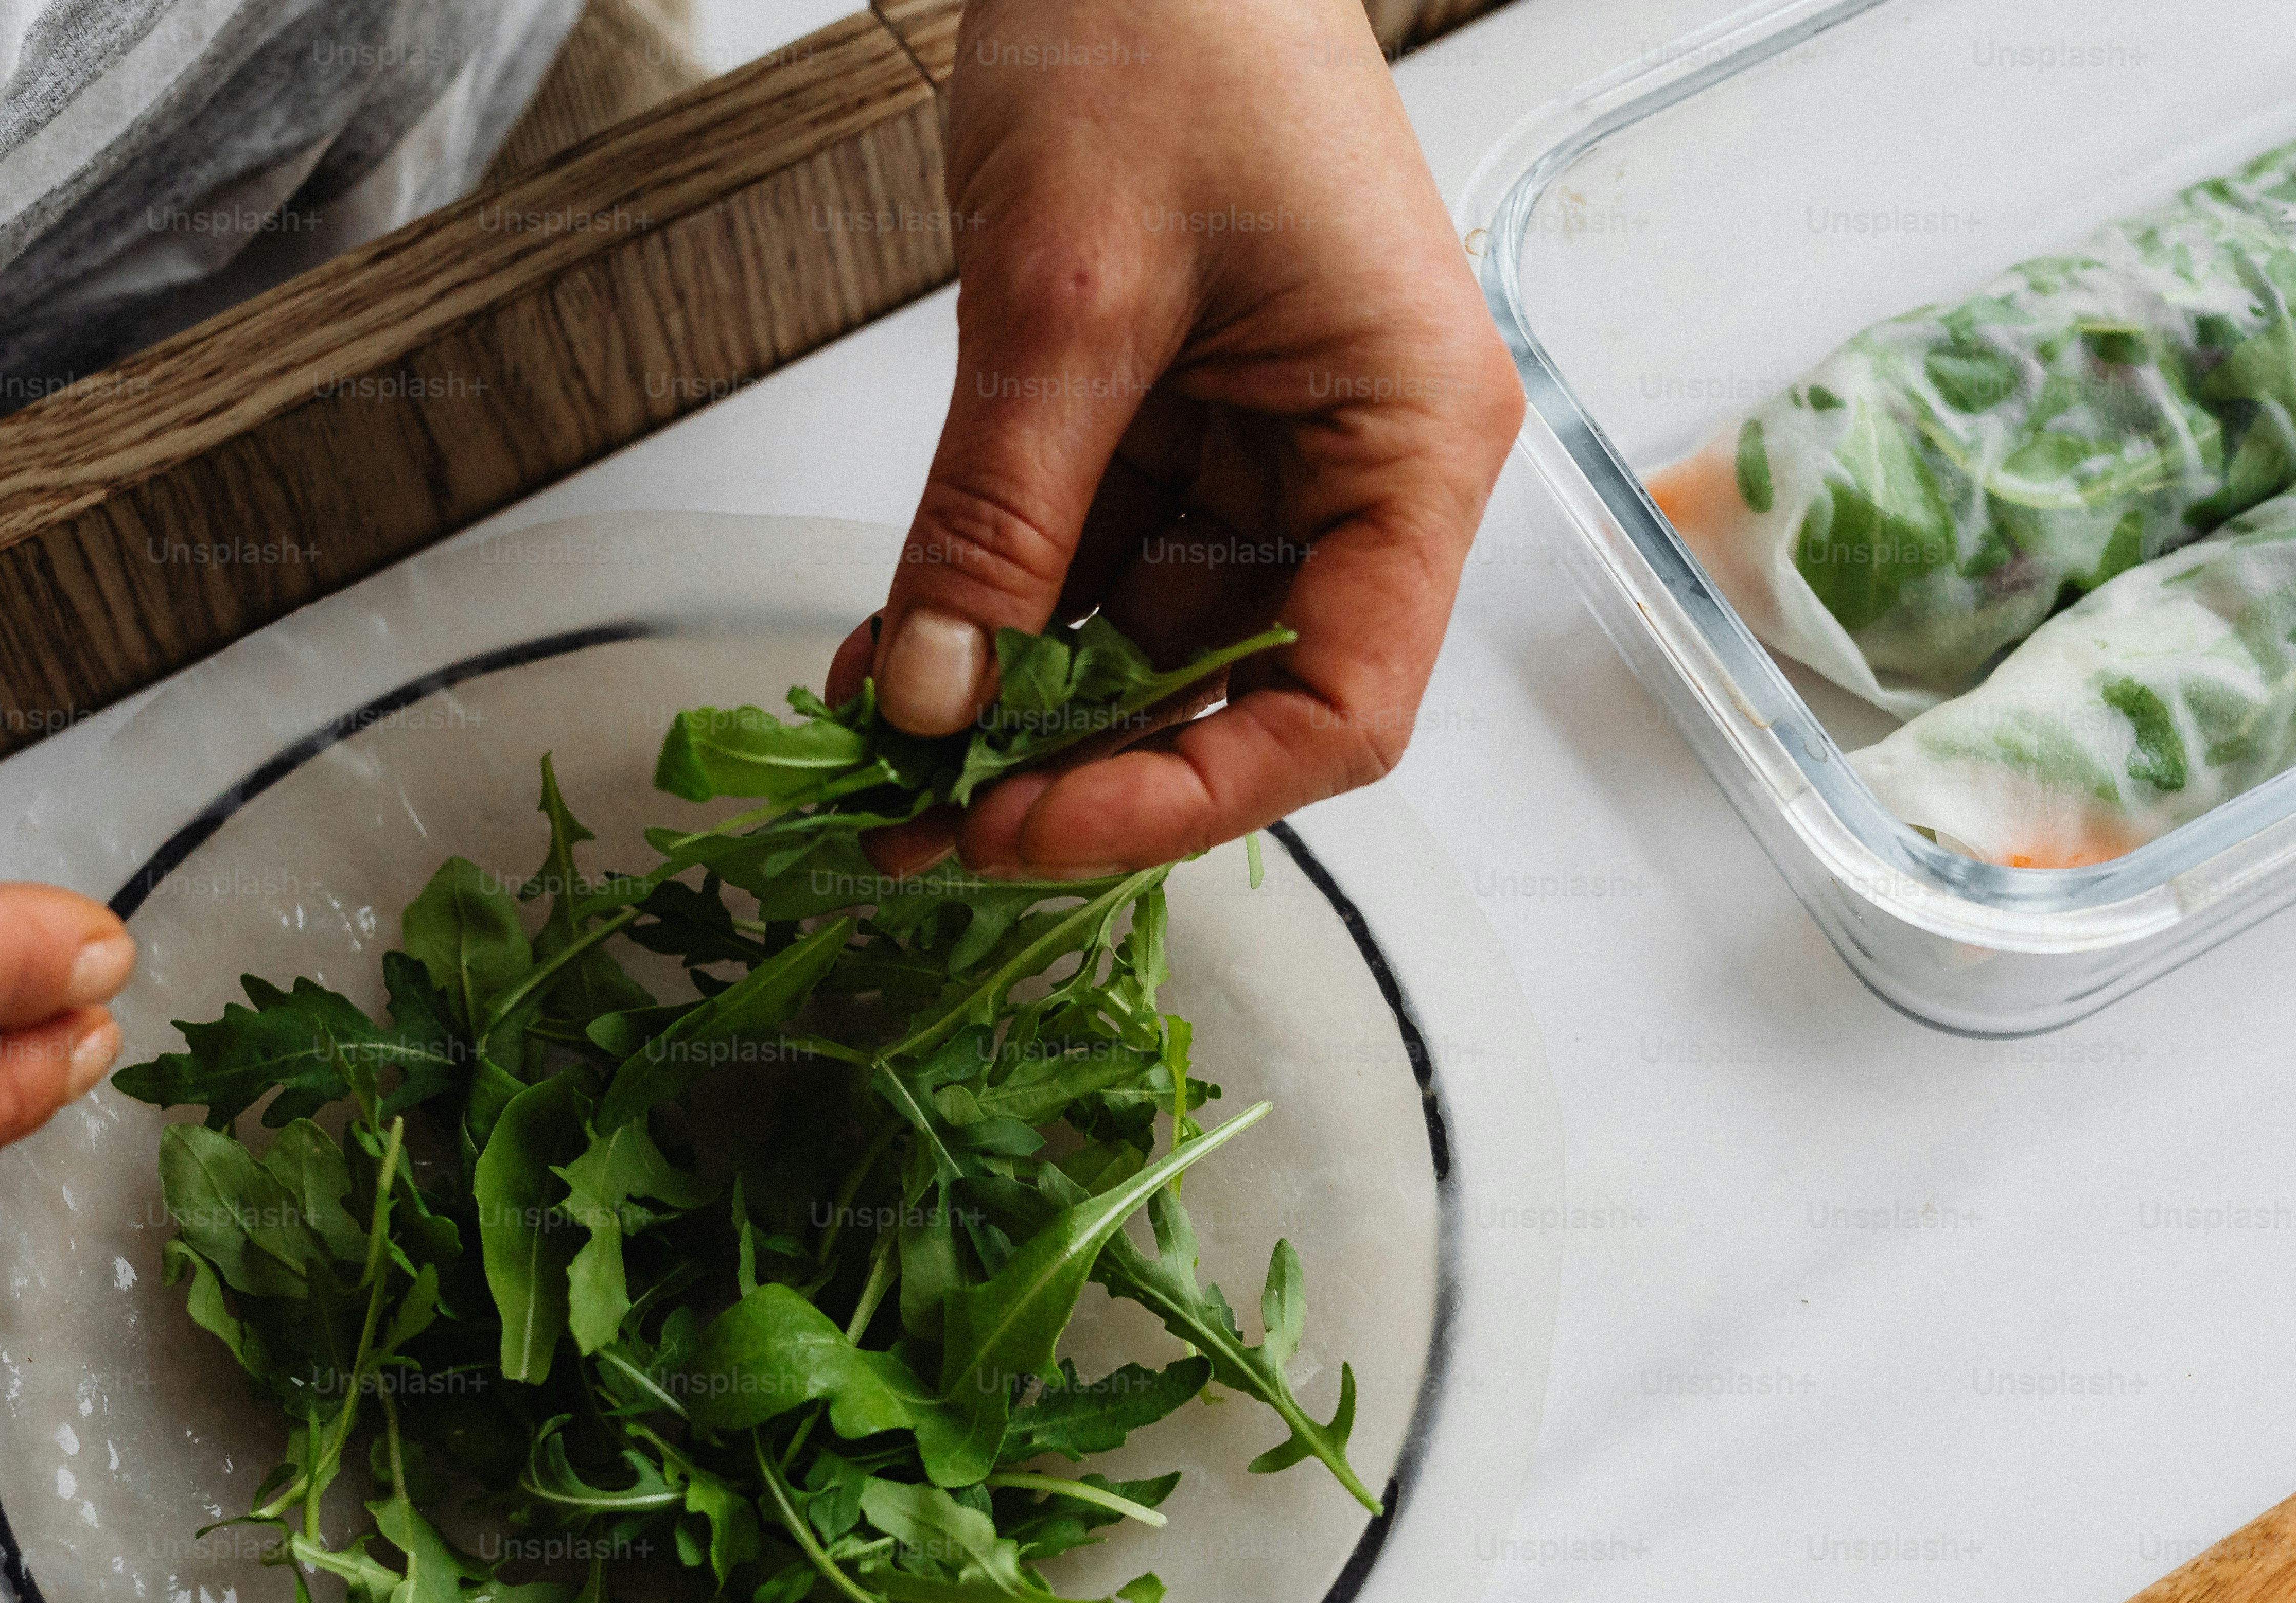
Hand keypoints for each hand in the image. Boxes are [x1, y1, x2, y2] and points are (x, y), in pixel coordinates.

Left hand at [840, 0, 1521, 876]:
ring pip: (1149, 636)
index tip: (1029, 830)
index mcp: (1410, 443)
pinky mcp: (1183, 421)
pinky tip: (897, 658)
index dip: (1187, 797)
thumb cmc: (1167, 29)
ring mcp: (1270, 446)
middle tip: (924, 825)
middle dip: (1081, 769)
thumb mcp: (1066, 295)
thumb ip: (1003, 514)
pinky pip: (1095, 557)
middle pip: (1241, 687)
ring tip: (885, 758)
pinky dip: (998, 609)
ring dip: (1020, 703)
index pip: (1339, 704)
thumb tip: (936, 699)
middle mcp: (1361, 467)